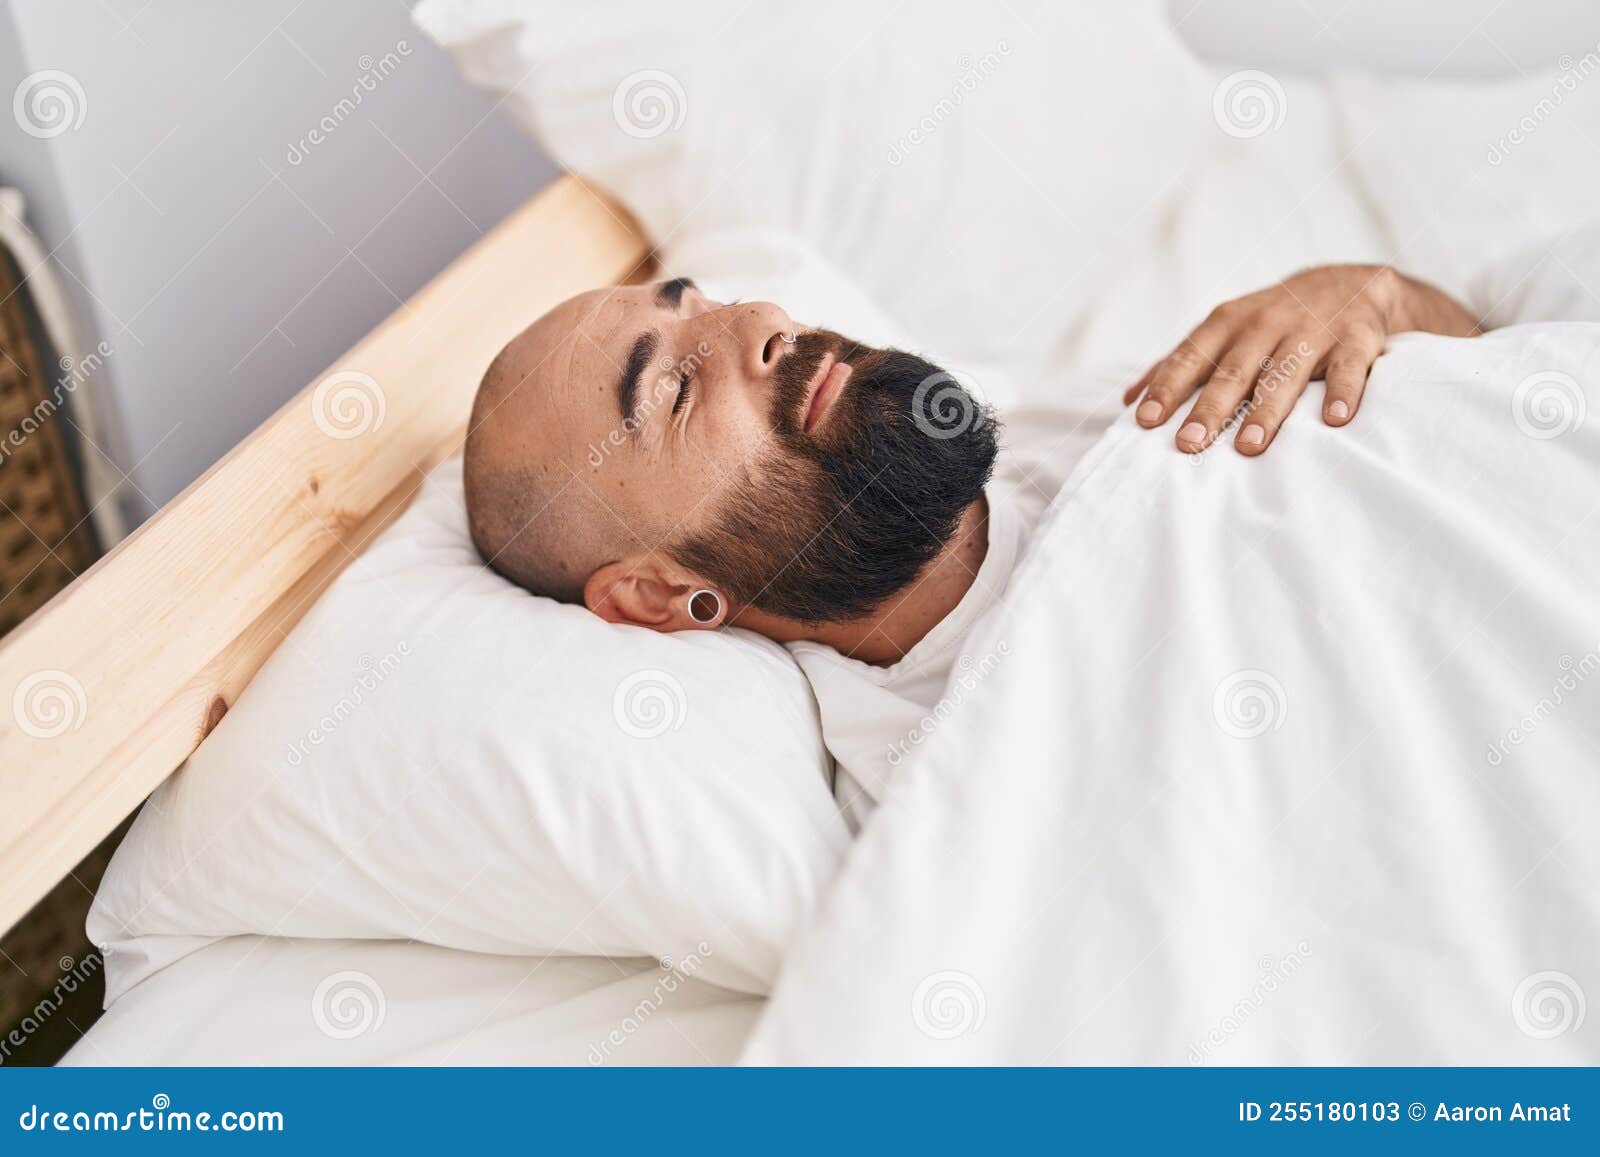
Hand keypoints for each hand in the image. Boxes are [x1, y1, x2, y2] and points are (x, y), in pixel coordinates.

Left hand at [1123, 264, 1480, 455]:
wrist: (1352, 284)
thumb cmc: (1273, 321)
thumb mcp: (1226, 331)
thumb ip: (1181, 364)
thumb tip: (1127, 401)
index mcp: (1228, 323)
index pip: (1191, 357)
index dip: (1168, 389)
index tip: (1146, 422)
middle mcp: (1265, 323)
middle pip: (1233, 370)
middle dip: (1209, 408)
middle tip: (1188, 444)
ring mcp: (1312, 329)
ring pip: (1285, 371)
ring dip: (1267, 409)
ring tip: (1250, 445)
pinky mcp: (1356, 338)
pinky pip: (1349, 367)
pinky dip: (1343, 391)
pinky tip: (1335, 420)